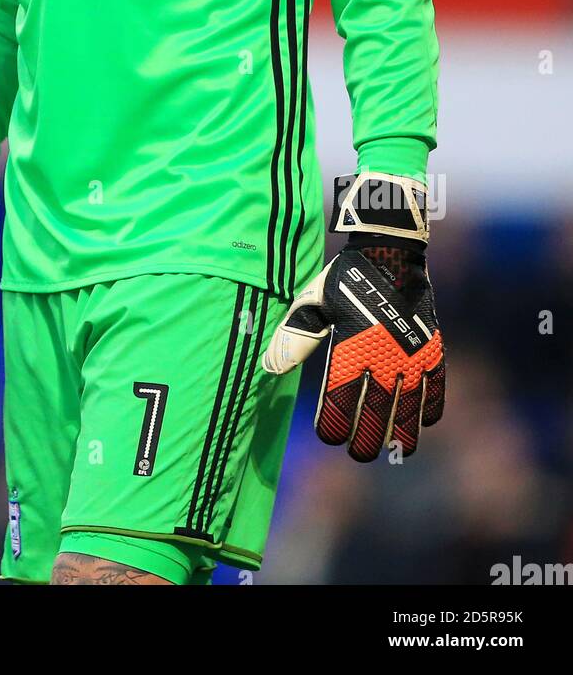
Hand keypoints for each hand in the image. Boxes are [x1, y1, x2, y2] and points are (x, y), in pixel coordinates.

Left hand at [262, 241, 444, 460]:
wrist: (389, 251)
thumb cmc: (344, 278)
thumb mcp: (313, 303)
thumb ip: (294, 338)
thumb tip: (268, 367)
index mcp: (350, 347)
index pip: (340, 400)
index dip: (335, 424)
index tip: (331, 437)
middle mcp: (383, 356)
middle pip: (376, 412)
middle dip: (367, 437)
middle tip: (359, 452)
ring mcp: (411, 354)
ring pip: (409, 406)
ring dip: (402, 431)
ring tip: (397, 449)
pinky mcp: (431, 347)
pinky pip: (436, 385)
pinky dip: (431, 405)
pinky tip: (425, 420)